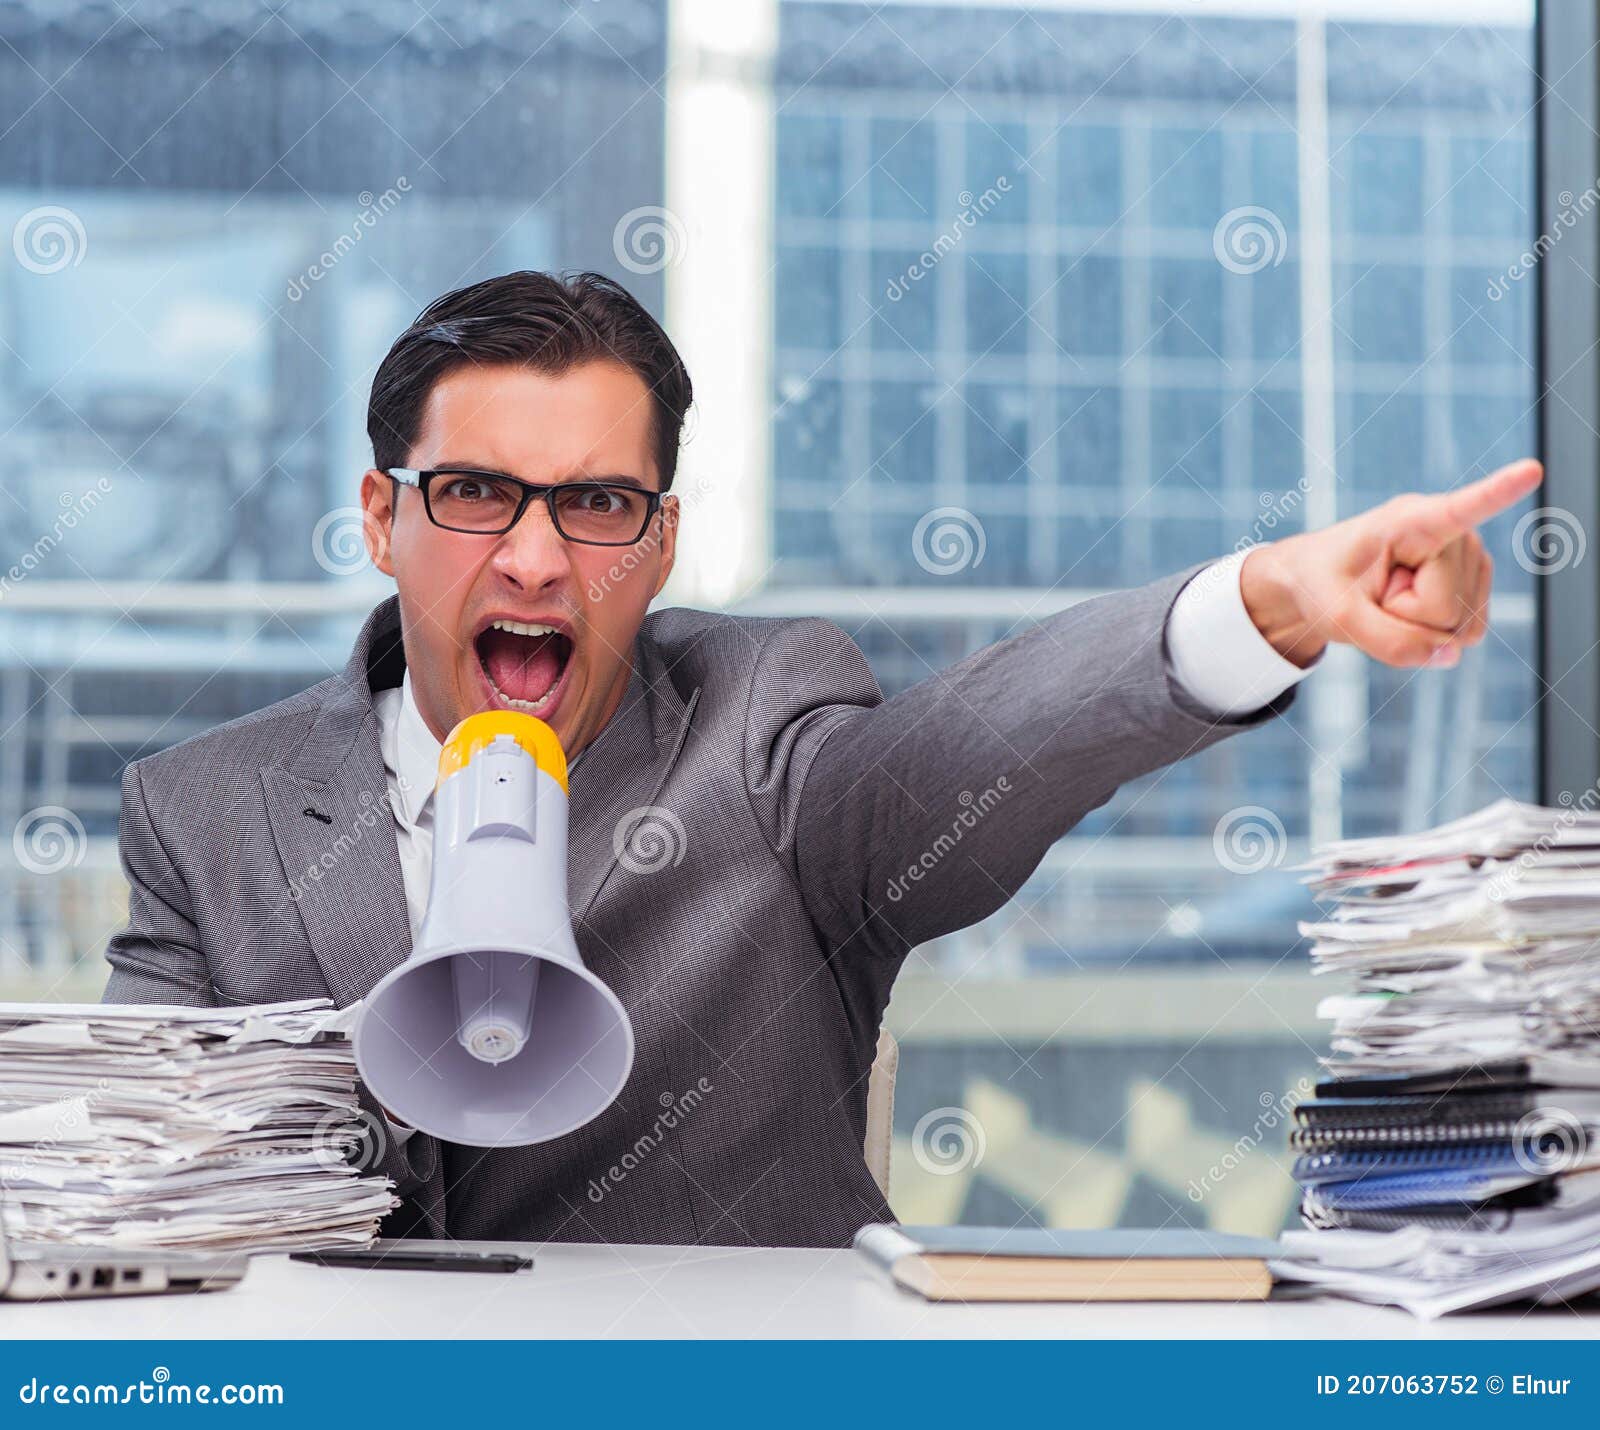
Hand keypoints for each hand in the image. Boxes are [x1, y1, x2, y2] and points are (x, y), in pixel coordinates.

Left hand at [1239, 459, 1542, 668]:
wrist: (1321, 580)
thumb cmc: (1323, 585)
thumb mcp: (1338, 619)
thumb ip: (1391, 642)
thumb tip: (1452, 654)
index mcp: (1411, 521)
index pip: (1462, 509)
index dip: (1498, 492)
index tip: (1530, 470)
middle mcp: (1455, 534)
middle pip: (1447, 610)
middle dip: (1406, 618)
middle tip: (1377, 594)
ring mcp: (1471, 559)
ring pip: (1460, 626)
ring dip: (1418, 626)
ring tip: (1390, 596)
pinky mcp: (1476, 583)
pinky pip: (1466, 632)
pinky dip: (1433, 633)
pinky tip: (1411, 607)